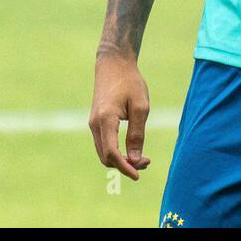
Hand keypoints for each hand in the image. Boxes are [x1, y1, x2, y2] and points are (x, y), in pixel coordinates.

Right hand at [88, 53, 151, 180]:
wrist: (113, 64)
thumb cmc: (130, 82)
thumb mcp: (140, 107)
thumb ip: (137, 134)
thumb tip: (136, 160)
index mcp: (105, 119)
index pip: (111, 153)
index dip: (124, 167)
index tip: (138, 175)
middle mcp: (95, 124)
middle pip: (106, 157)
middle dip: (125, 165)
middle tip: (147, 162)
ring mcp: (93, 124)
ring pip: (104, 153)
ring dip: (121, 160)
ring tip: (143, 158)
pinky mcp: (96, 122)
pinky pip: (104, 145)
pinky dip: (116, 152)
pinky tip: (131, 149)